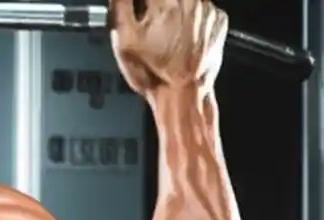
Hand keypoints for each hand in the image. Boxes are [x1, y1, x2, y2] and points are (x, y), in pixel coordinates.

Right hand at [110, 0, 228, 95]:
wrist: (185, 92)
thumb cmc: (155, 72)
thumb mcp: (125, 41)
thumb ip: (121, 6)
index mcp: (163, 3)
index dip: (143, 3)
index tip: (139, 8)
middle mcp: (188, 1)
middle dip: (158, 6)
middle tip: (152, 26)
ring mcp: (206, 9)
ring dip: (176, 10)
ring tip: (168, 34)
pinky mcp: (218, 19)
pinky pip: (202, 10)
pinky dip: (192, 19)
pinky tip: (183, 37)